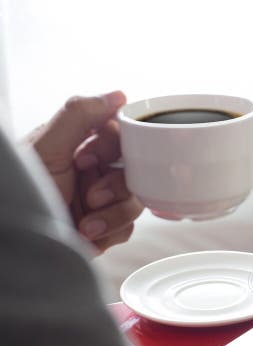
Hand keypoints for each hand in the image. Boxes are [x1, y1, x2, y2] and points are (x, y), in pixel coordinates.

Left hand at [28, 91, 143, 251]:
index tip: (87, 159)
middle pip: (134, 170)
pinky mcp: (105, 229)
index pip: (119, 136)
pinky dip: (111, 231)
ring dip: (113, 213)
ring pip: (134, 200)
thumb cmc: (20, 193)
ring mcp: (99, 202)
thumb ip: (80, 115)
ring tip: (86, 221)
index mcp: (77, 147)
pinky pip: (128, 227)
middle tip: (91, 195)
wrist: (17, 242)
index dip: (112, 148)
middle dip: (115, 186)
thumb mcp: (47, 147)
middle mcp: (90, 173)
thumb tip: (118, 96)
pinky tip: (87, 234)